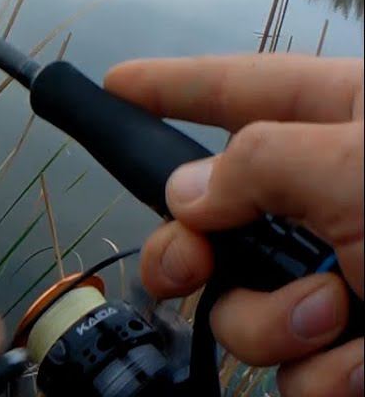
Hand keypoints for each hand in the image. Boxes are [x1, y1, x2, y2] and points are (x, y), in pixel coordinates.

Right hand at [105, 54, 363, 396]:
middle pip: (215, 217)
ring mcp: (353, 278)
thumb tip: (188, 196)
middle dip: (188, 250)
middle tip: (182, 268)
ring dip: (271, 321)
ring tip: (333, 316)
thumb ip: (256, 164)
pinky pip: (298, 369)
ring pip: (245, 305)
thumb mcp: (362, 163)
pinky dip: (324, 374)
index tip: (115, 87)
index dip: (170, 87)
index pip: (237, 90)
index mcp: (345, 123)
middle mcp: (338, 198)